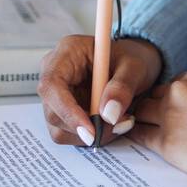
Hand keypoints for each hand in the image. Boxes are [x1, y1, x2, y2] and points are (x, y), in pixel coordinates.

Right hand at [38, 36, 164, 145]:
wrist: (133, 65)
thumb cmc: (131, 58)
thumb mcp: (135, 67)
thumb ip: (122, 87)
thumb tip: (108, 115)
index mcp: (67, 52)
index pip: (51, 85)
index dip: (67, 111)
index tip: (91, 130)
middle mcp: (55, 73)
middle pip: (52, 112)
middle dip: (85, 127)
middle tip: (118, 125)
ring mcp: (55, 95)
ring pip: (59, 129)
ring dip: (90, 133)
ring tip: (118, 121)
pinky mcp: (62, 112)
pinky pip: (69, 134)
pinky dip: (91, 135)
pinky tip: (109, 123)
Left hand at [126, 64, 186, 183]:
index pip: (176, 83)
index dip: (174, 98)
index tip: (175, 109)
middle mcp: (182, 89)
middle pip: (155, 94)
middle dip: (155, 107)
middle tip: (152, 118)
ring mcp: (172, 114)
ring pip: (143, 111)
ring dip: (143, 118)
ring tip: (139, 125)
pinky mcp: (166, 141)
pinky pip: (141, 134)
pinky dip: (136, 135)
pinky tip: (134, 137)